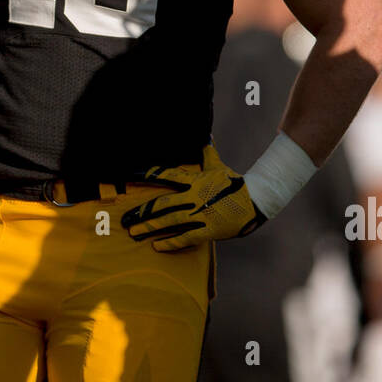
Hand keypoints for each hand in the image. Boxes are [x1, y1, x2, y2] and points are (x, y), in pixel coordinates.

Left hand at [122, 143, 265, 251]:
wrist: (256, 200)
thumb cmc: (234, 183)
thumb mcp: (218, 166)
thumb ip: (207, 153)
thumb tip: (205, 136)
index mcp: (195, 181)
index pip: (167, 175)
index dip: (149, 175)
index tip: (133, 175)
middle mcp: (193, 197)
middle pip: (162, 204)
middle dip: (142, 211)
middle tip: (125, 218)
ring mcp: (200, 214)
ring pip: (169, 222)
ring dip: (150, 227)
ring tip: (134, 232)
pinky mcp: (207, 230)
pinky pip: (185, 238)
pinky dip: (170, 242)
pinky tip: (156, 246)